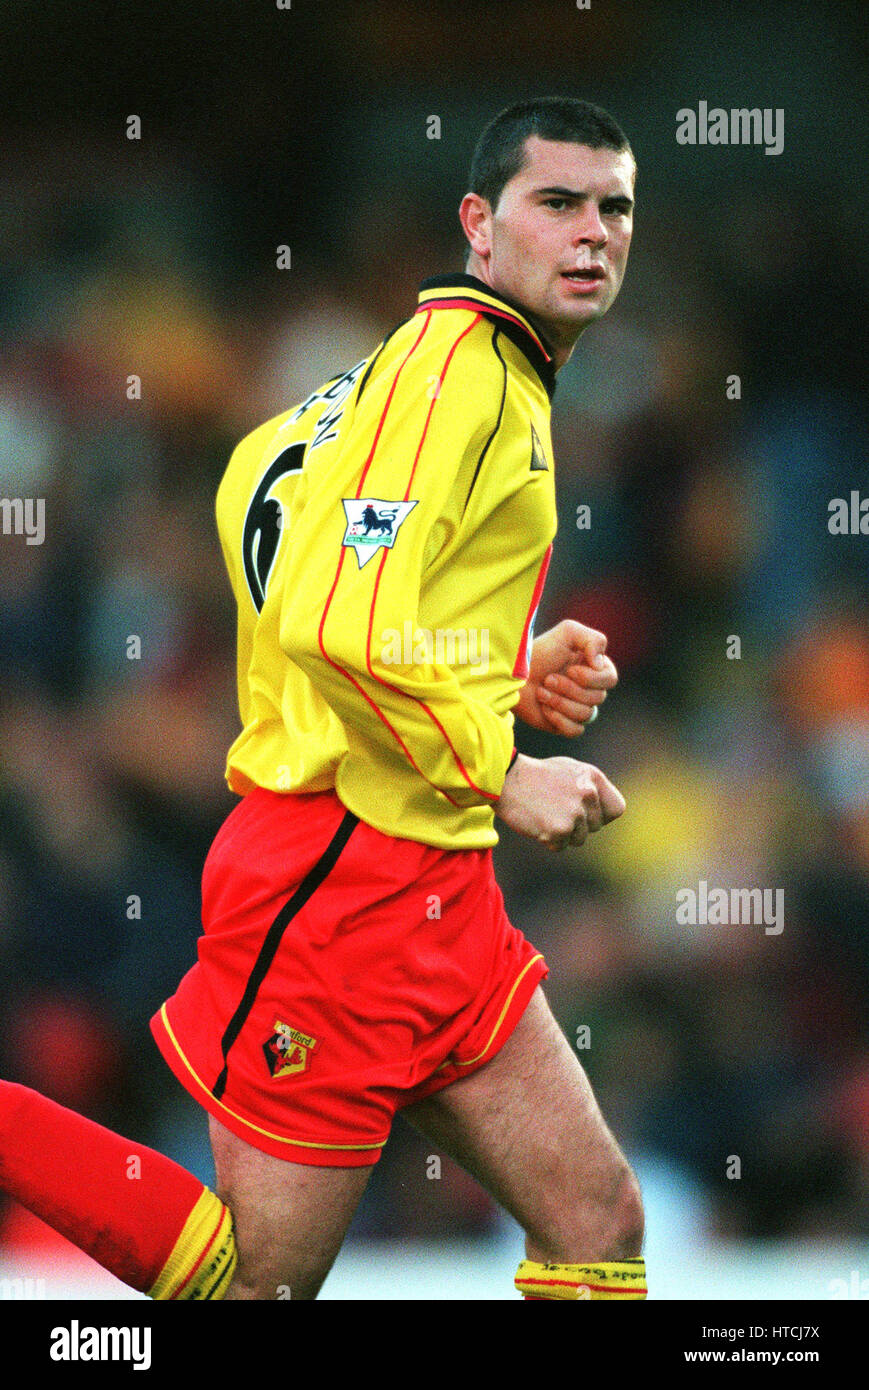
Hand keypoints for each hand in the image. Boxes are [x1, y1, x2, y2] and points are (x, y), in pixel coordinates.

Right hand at [495, 753, 625, 850]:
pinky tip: (536, 823)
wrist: (504, 780)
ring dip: (562, 834)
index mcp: (593, 778)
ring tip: (544, 814)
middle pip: (595, 827)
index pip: (617, 809)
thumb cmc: (536, 775)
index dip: (602, 815)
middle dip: (577, 825)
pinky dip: (547, 840)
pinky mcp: (559, 830)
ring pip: (578, 839)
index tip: (587, 814)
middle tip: (554, 810)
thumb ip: (590, 787)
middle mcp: (588, 795)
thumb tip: (604, 809)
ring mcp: (574, 813)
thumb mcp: (570, 771)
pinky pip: (560, 846)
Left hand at [515, 620, 617, 734]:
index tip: (570, 669)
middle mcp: (590, 689)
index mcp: (595, 669)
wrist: (513, 674)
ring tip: (542, 691)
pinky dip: (558, 719)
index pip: (610, 679)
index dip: (590, 678)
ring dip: (559, 702)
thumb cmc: (540, 652)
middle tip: (548, 679)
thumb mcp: (568, 632)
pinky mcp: (565, 724)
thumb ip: (593, 640)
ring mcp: (579, 708)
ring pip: (586, 714)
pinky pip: (575, 730)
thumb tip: (600, 665)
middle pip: (598, 698)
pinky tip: (544, 708)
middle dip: (569, 688)